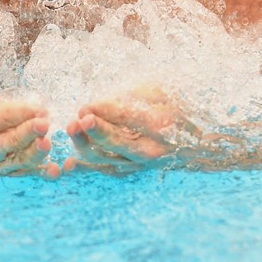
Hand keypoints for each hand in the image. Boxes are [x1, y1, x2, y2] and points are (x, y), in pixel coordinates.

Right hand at [0, 65, 55, 176]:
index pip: (1, 117)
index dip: (21, 112)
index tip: (40, 106)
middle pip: (10, 140)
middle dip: (29, 132)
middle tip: (46, 122)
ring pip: (17, 161)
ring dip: (35, 154)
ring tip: (48, 144)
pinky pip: (19, 174)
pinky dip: (37, 173)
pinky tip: (54, 171)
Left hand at [64, 85, 193, 173]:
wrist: (193, 139)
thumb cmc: (169, 104)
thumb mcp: (153, 92)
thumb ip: (126, 98)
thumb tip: (93, 108)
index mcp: (160, 124)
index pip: (129, 118)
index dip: (105, 112)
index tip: (85, 107)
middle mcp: (151, 148)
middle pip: (118, 142)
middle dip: (96, 131)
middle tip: (78, 120)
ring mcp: (141, 163)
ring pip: (108, 159)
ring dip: (86, 146)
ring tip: (71, 128)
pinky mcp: (132, 170)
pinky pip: (107, 170)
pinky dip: (88, 168)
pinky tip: (69, 165)